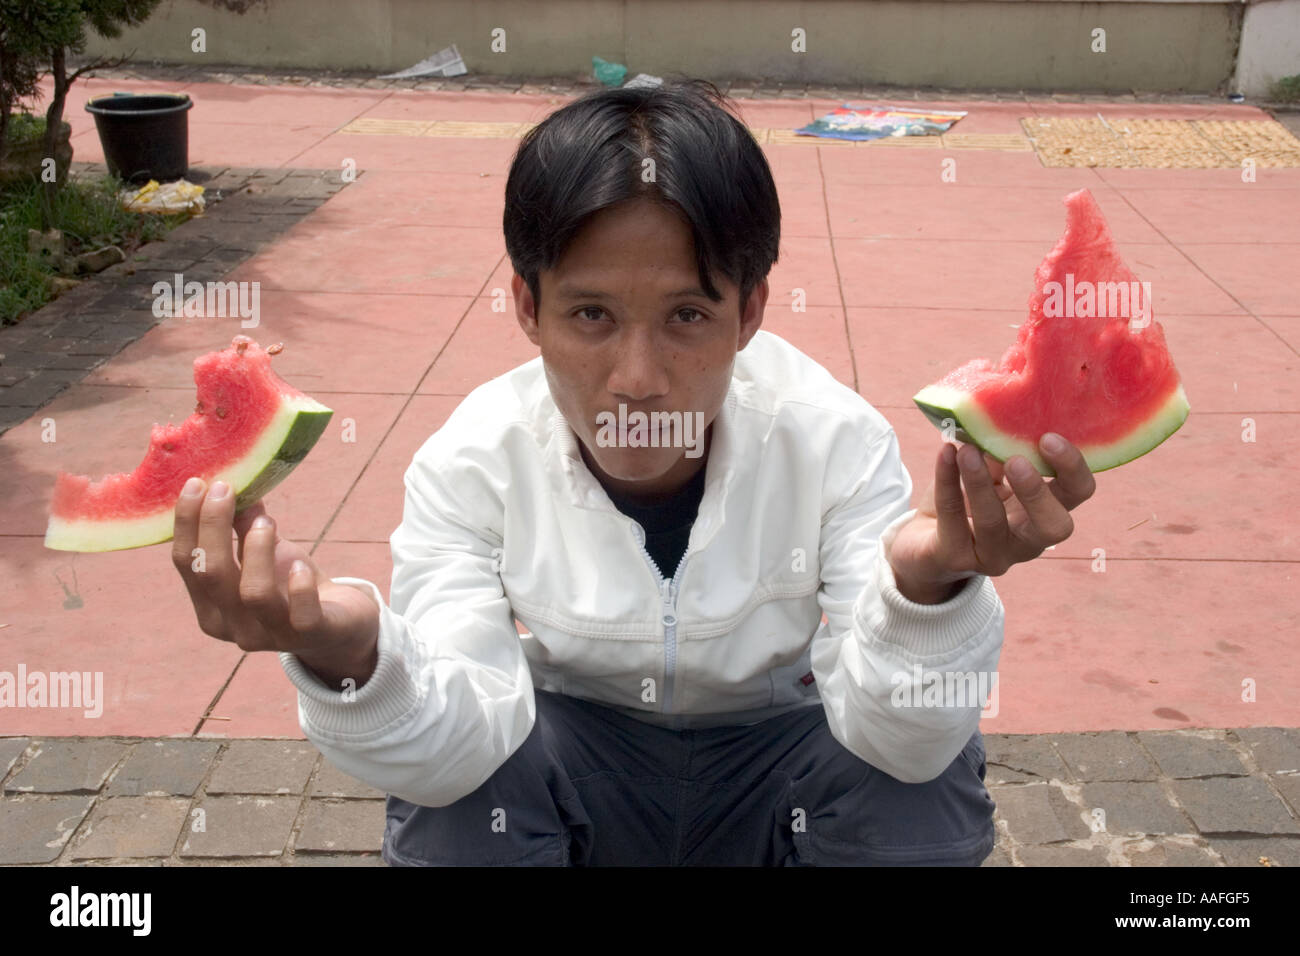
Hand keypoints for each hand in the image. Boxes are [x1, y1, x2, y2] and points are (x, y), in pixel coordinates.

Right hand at [171, 477, 380, 688]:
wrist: (338, 623)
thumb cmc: (290, 582)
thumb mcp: (263, 549)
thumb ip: (241, 522)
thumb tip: (227, 479)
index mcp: (210, 608)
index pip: (188, 563)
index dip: (188, 522)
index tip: (197, 482)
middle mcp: (233, 627)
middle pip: (212, 575)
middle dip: (214, 526)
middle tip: (226, 488)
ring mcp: (271, 636)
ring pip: (253, 593)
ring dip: (257, 550)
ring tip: (268, 521)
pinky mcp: (310, 635)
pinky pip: (302, 613)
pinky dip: (300, 585)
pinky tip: (300, 565)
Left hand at [887, 434, 1096, 601]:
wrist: (922, 540)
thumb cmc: (966, 499)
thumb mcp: (989, 472)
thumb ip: (1002, 449)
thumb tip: (1007, 411)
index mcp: (1045, 511)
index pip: (1077, 493)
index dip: (1072, 468)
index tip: (1049, 437)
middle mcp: (1028, 540)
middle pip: (1055, 527)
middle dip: (1037, 492)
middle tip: (1016, 460)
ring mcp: (993, 555)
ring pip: (993, 523)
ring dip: (980, 482)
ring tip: (967, 450)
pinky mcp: (955, 558)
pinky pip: (951, 519)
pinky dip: (946, 482)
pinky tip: (945, 453)